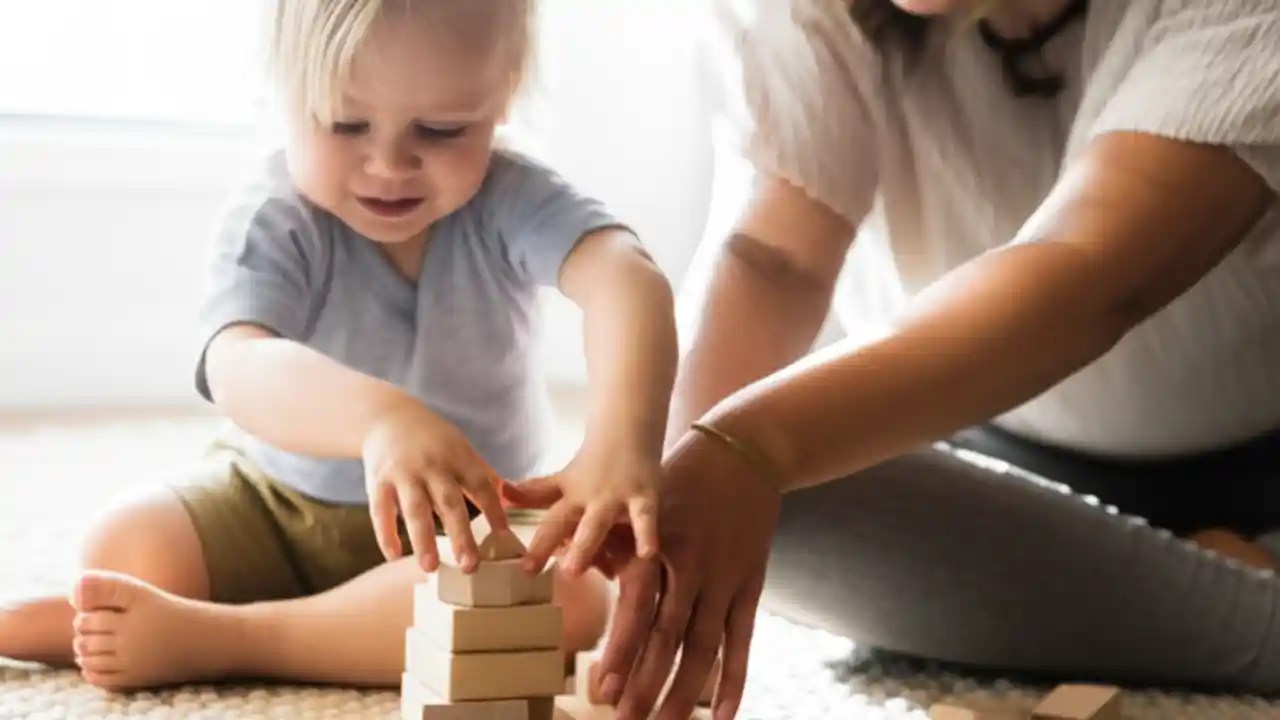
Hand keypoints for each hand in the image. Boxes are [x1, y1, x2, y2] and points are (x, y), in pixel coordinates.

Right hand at [362, 398, 507, 572]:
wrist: (386, 416)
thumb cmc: (431, 438)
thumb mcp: (460, 447)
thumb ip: (482, 473)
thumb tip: (512, 499)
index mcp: (457, 456)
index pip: (481, 485)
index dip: (494, 510)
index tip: (503, 536)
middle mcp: (432, 465)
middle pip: (449, 503)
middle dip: (461, 535)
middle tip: (471, 566)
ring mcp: (403, 473)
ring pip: (415, 510)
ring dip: (423, 540)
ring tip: (431, 567)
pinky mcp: (377, 481)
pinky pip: (381, 511)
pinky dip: (386, 534)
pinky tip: (394, 556)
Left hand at [503, 434, 660, 575]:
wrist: (628, 428)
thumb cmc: (595, 462)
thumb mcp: (565, 478)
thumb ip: (537, 492)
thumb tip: (502, 495)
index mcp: (571, 497)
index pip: (550, 523)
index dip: (538, 546)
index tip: (525, 570)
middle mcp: (588, 499)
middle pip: (567, 523)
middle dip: (549, 547)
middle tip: (535, 572)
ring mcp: (616, 498)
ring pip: (598, 523)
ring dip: (584, 544)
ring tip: (574, 570)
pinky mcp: (645, 497)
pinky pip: (645, 517)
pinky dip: (646, 533)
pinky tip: (646, 553)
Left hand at [598, 428, 780, 719]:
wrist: (744, 452)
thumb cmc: (679, 476)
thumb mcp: (638, 501)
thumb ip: (612, 539)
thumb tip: (581, 566)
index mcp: (659, 546)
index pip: (639, 607)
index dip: (622, 649)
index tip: (601, 685)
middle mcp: (694, 566)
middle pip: (669, 636)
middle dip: (647, 682)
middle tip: (624, 719)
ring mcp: (727, 579)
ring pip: (704, 646)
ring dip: (685, 691)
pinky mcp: (750, 584)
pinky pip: (742, 639)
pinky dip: (734, 678)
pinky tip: (722, 715)